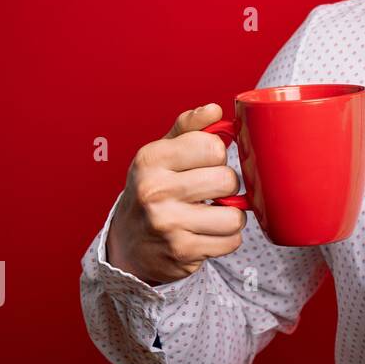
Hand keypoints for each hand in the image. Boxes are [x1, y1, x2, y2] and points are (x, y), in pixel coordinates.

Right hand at [107, 103, 246, 285]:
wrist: (129, 244)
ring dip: (231, 215)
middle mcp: (155, 191)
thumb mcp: (162, 153)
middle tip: (210, 190)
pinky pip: (232, 241)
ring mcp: (168, 224)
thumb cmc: (154, 190)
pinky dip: (226, 238)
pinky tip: (208, 233)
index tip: (205, 162)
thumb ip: (189, 128)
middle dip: (227, 185)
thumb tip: (215, 110)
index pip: (212, 146)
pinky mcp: (182, 252)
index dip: (217, 154)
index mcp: (151, 160)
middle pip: (228, 180)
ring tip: (212, 213)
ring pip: (235, 215)